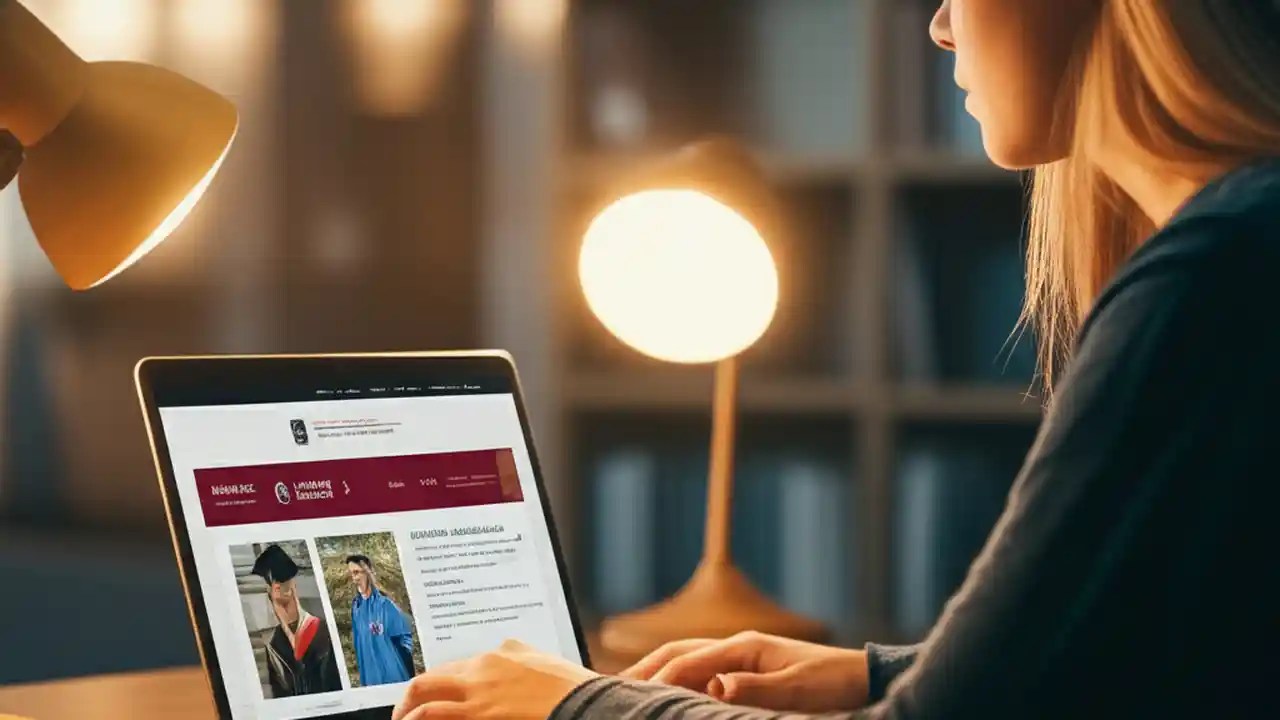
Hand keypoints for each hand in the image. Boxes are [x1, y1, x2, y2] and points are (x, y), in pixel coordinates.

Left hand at [391, 639, 597, 719]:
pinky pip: (431, 714)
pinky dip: (416, 719)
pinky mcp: (477, 712)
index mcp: (509, 651)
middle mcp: (488, 664)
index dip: (450, 683)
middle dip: (416, 693)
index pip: (465, 664)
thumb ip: (533, 667)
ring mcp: (479, 688)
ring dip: (407, 708)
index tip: (444, 696)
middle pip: (437, 673)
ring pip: (423, 690)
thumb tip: (528, 668)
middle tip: (409, 710)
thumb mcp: (554, 669)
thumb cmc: (579, 693)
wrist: (588, 705)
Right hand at [621, 631, 869, 712]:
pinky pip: (702, 673)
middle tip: (610, 687)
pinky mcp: (747, 672)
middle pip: (679, 652)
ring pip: (688, 660)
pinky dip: (679, 681)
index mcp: (746, 646)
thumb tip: (715, 685)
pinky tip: (668, 696)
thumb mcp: (799, 688)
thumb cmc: (834, 683)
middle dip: (645, 668)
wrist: (862, 678)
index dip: (658, 677)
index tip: (630, 694)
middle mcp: (738, 647)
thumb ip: (757, 688)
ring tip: (629, 691)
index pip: (689, 660)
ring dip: (658, 673)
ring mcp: (741, 658)